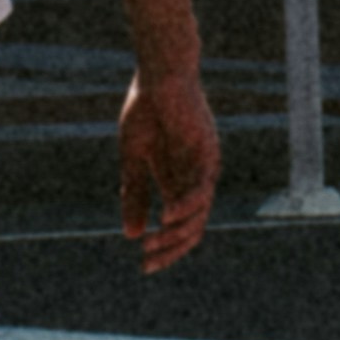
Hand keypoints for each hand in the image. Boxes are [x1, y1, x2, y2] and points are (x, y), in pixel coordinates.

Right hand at [114, 56, 224, 273]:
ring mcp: (203, 167)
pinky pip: (201, 188)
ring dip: (176, 233)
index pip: (180, 226)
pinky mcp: (206, 153)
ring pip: (199, 214)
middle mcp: (194, 179)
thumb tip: (132, 235)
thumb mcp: (133, 159)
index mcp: (177, 181)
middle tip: (148, 263)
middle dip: (171, 249)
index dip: (165, 247)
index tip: (144, 264)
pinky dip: (185, 206)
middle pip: (193, 227)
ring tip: (154, 244)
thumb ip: (135, 195)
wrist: (158, 75)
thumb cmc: (145, 110)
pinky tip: (167, 218)